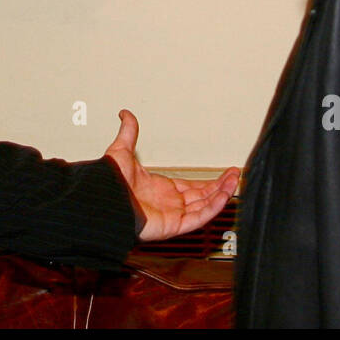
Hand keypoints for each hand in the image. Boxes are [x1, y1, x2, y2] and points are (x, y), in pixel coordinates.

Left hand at [103, 109, 240, 242]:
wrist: (104, 200)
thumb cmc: (109, 183)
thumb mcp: (122, 151)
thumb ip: (128, 132)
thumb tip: (125, 114)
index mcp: (160, 189)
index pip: (192, 187)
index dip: (209, 181)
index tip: (223, 173)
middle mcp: (168, 203)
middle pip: (203, 196)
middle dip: (220, 186)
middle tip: (235, 175)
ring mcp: (172, 215)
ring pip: (205, 206)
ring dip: (221, 194)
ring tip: (235, 181)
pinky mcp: (174, 225)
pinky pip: (199, 217)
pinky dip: (213, 207)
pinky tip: (225, 195)